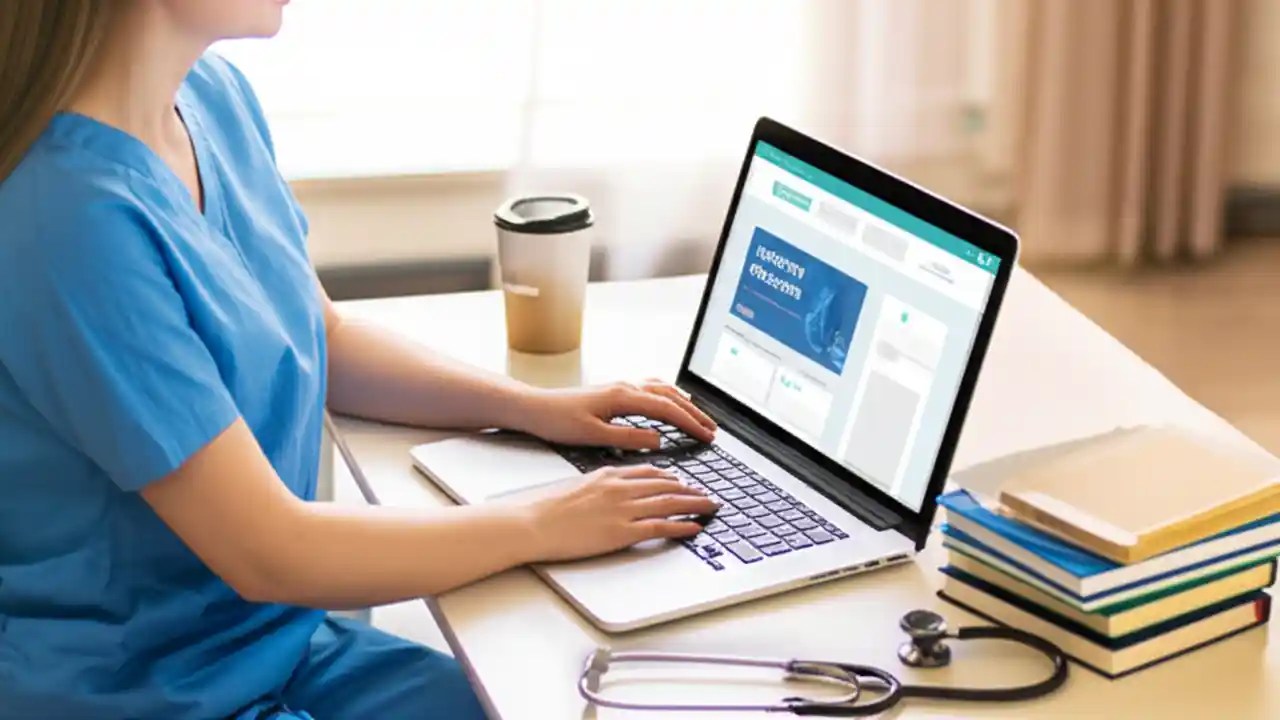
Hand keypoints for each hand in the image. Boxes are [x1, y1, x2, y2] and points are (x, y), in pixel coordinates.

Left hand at [513, 380, 716, 449]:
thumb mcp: (593, 436)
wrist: (533, 407)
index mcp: (622, 397)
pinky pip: (650, 388)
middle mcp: (624, 387)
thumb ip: (627, 438)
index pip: (667, 409)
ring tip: (700, 416)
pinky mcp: (613, 391)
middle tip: (713, 430)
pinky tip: (670, 400)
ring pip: (662, 390)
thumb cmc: (557, 422)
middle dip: (694, 413)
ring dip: (684, 403)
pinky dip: (667, 395)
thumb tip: (658, 439)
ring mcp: (620, 387)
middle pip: (670, 397)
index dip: (690, 423)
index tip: (707, 437)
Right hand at [516, 465, 719, 561]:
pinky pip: (661, 527)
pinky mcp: (622, 532)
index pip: (649, 471)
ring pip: (670, 503)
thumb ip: (598, 486)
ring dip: (695, 504)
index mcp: (609, 475)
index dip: (671, 477)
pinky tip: (695, 527)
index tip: (682, 481)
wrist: (533, 522)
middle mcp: (620, 488)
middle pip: (666, 485)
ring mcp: (623, 509)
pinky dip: (682, 526)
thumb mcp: (577, 486)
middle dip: (690, 489)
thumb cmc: (547, 508)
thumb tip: (609, 492)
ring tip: (711, 507)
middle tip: (706, 493)